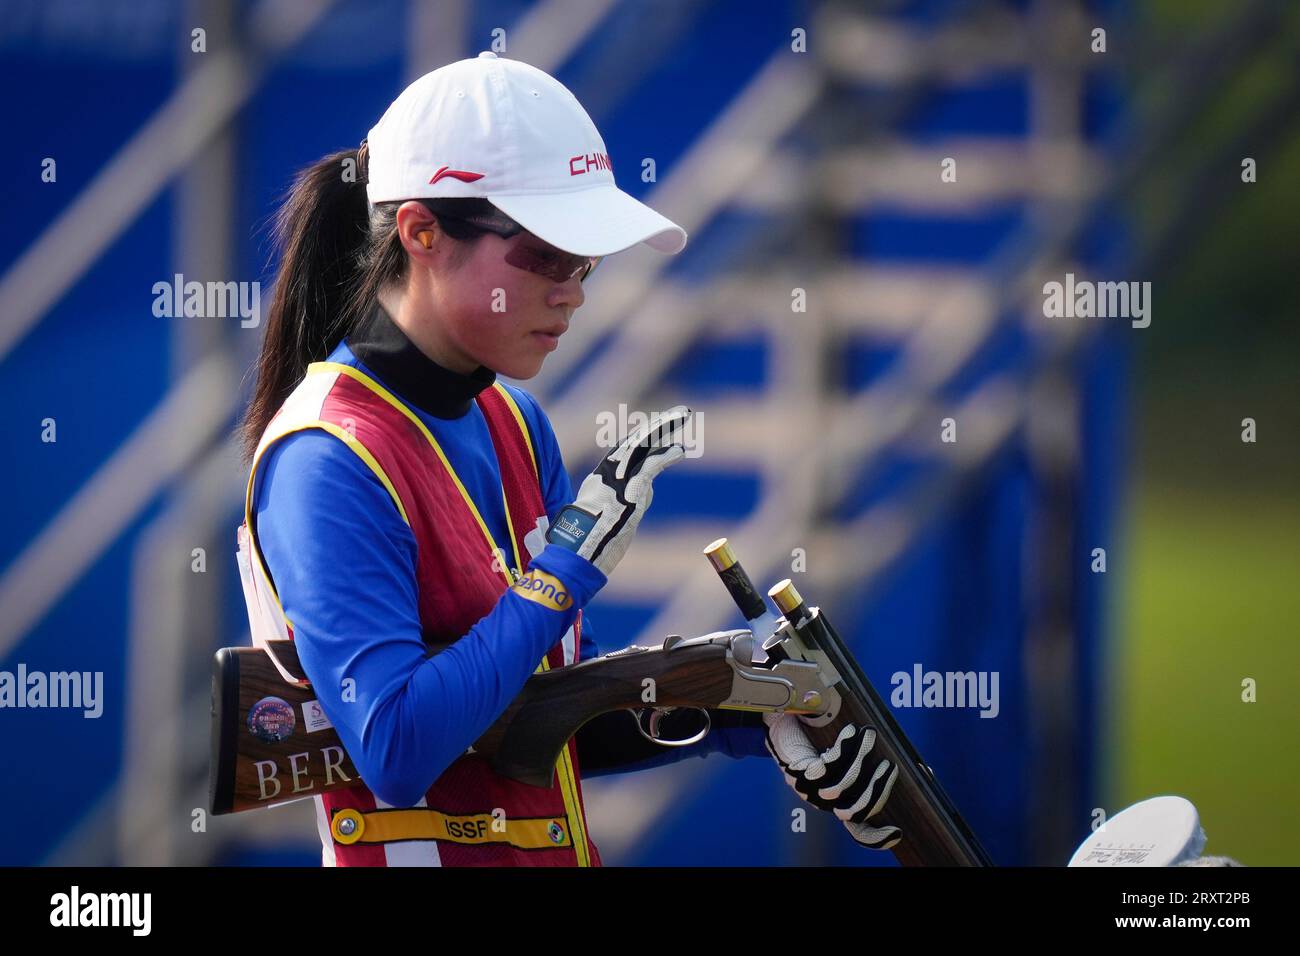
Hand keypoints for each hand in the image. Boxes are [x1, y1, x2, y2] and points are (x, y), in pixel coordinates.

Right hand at [547, 405, 691, 575]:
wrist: (579, 551)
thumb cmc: (590, 542)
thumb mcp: (608, 514)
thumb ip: (628, 498)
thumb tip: (648, 493)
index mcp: (600, 477)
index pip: (626, 449)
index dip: (644, 436)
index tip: (660, 426)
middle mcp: (609, 473)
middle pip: (637, 440)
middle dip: (659, 424)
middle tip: (679, 412)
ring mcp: (619, 480)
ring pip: (644, 445)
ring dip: (665, 429)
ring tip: (682, 417)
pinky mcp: (630, 490)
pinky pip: (650, 466)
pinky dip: (666, 456)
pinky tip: (679, 450)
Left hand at [763, 712, 900, 849]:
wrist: (786, 723)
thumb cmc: (824, 740)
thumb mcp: (855, 755)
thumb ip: (881, 764)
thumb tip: (925, 771)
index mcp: (841, 803)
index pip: (860, 830)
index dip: (877, 838)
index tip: (896, 833)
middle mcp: (825, 803)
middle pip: (856, 812)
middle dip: (877, 789)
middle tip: (889, 765)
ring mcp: (809, 791)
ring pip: (842, 786)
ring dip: (861, 759)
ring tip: (870, 735)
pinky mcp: (798, 773)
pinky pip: (825, 766)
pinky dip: (843, 747)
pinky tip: (850, 730)